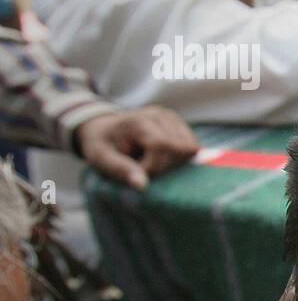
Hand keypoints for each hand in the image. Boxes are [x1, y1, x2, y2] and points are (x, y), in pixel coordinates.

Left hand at [75, 106, 198, 189]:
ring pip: (190, 149)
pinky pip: (192, 148)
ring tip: (151, 160)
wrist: (103, 128)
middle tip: (143, 167)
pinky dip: (179, 158)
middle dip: (164, 166)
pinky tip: (161, 157)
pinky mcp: (180, 124)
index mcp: (139, 120)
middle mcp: (160, 114)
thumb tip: (143, 186)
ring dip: (173, 163)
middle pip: (180, 149)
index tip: (137, 172)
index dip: (155, 166)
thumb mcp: (102, 159)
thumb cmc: (102, 146)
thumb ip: (122, 170)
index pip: (162, 146)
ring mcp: (172, 118)